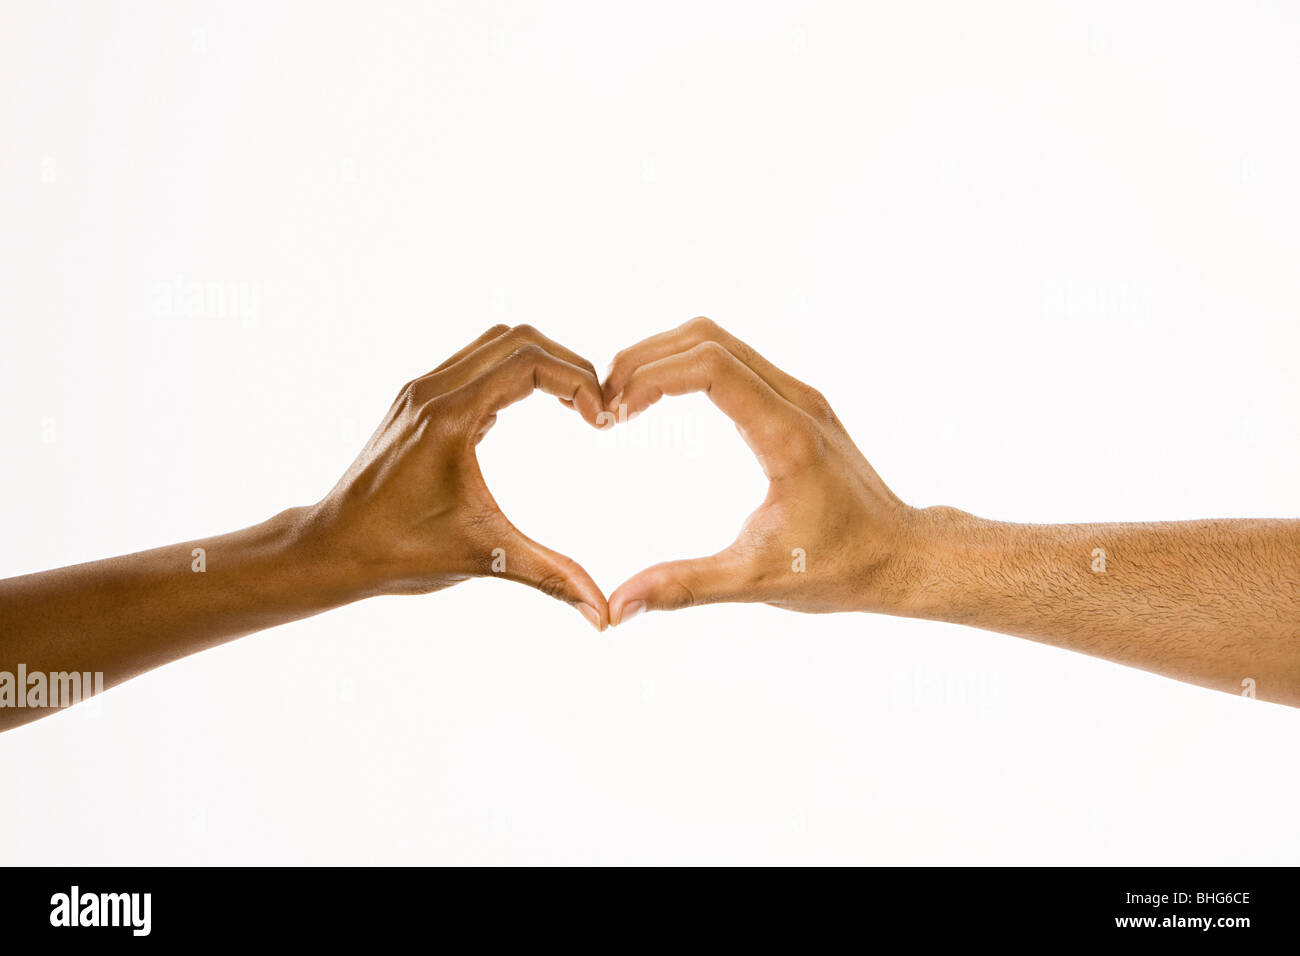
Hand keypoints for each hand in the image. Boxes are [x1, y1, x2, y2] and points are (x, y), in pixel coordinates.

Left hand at [301, 324, 610, 628]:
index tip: (600, 420)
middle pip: (518, 340)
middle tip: (594, 409)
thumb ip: (552, 576)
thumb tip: (605, 614)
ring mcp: (421, 392)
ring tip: (571, 405)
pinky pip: (474, 363)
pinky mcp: (416, 402)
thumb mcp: (487, 560)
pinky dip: (512, 374)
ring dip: (540, 364)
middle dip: (568, 366)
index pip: (529, 363)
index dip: (577, 382)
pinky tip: (528, 413)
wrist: (333, 550)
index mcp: (449, 417)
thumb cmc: (400, 554)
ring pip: (495, 344)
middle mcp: (432, 391)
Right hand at [600, 317, 921, 624]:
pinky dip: (686, 366)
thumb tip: (617, 608)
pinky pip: (732, 360)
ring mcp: (798, 396)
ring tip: (623, 400)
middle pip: (706, 338)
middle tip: (604, 404)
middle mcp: (795, 401)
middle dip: (645, 359)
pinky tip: (658, 400)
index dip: (651, 376)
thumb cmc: (840, 569)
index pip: (710, 366)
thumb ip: (684, 588)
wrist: (902, 556)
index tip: (615, 414)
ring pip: (719, 340)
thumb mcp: (757, 582)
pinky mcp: (795, 402)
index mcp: (787, 437)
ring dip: (663, 357)